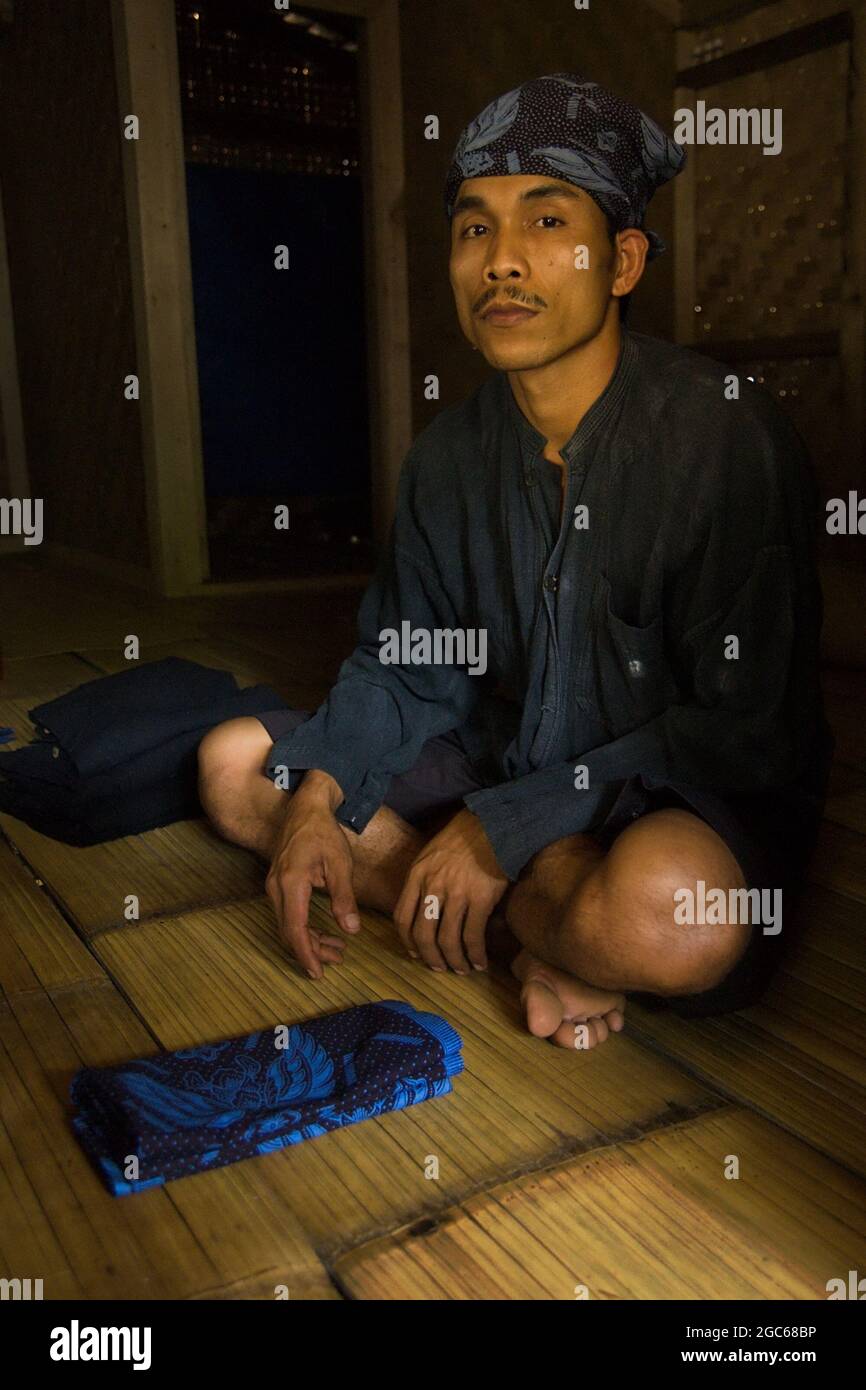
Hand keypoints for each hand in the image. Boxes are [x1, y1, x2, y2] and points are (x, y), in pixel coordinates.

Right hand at [265, 771, 359, 979]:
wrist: (306, 808)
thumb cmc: (324, 832)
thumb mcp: (340, 863)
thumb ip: (344, 897)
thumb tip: (351, 930)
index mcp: (291, 883)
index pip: (295, 928)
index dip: (306, 953)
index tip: (317, 973)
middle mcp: (276, 888)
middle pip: (289, 932)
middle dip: (312, 951)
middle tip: (337, 961)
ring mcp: (274, 886)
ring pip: (288, 925)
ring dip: (310, 941)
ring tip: (337, 950)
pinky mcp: (278, 885)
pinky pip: (288, 915)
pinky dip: (305, 928)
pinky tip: (326, 932)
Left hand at [393, 808, 508, 972]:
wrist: (492, 825)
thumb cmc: (463, 839)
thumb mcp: (431, 855)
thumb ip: (424, 881)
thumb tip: (425, 911)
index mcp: (417, 875)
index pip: (402, 917)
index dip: (407, 941)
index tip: (415, 953)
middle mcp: (433, 886)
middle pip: (423, 934)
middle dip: (430, 957)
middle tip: (439, 968)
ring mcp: (457, 893)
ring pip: (448, 939)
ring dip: (454, 961)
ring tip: (461, 969)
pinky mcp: (481, 898)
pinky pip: (473, 935)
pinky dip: (475, 954)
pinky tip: (480, 961)